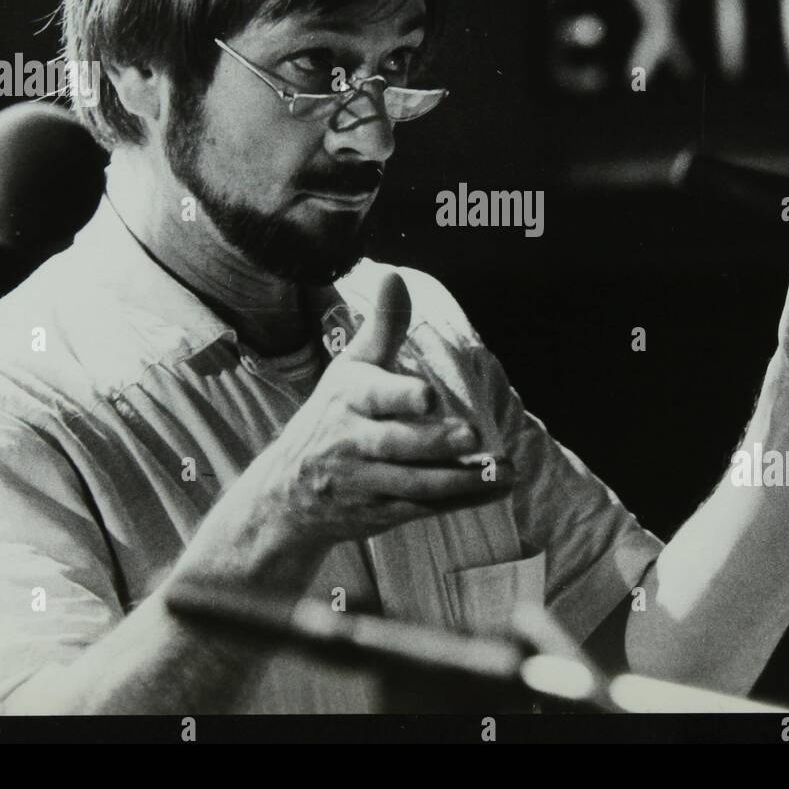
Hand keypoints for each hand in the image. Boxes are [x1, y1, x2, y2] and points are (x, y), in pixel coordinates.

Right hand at [177, 272, 513, 586]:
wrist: (287, 492)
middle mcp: (352, 441)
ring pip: (414, 484)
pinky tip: (496, 486)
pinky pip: (423, 508)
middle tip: (472, 435)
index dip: (400, 396)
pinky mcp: (379, 513)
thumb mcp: (351, 369)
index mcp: (349, 399)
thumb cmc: (331, 415)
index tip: (428, 396)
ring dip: (460, 479)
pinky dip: (461, 500)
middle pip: (396, 444)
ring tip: (501, 470)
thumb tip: (395, 276)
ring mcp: (365, 482)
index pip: (374, 396)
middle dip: (434, 442)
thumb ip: (382, 327)